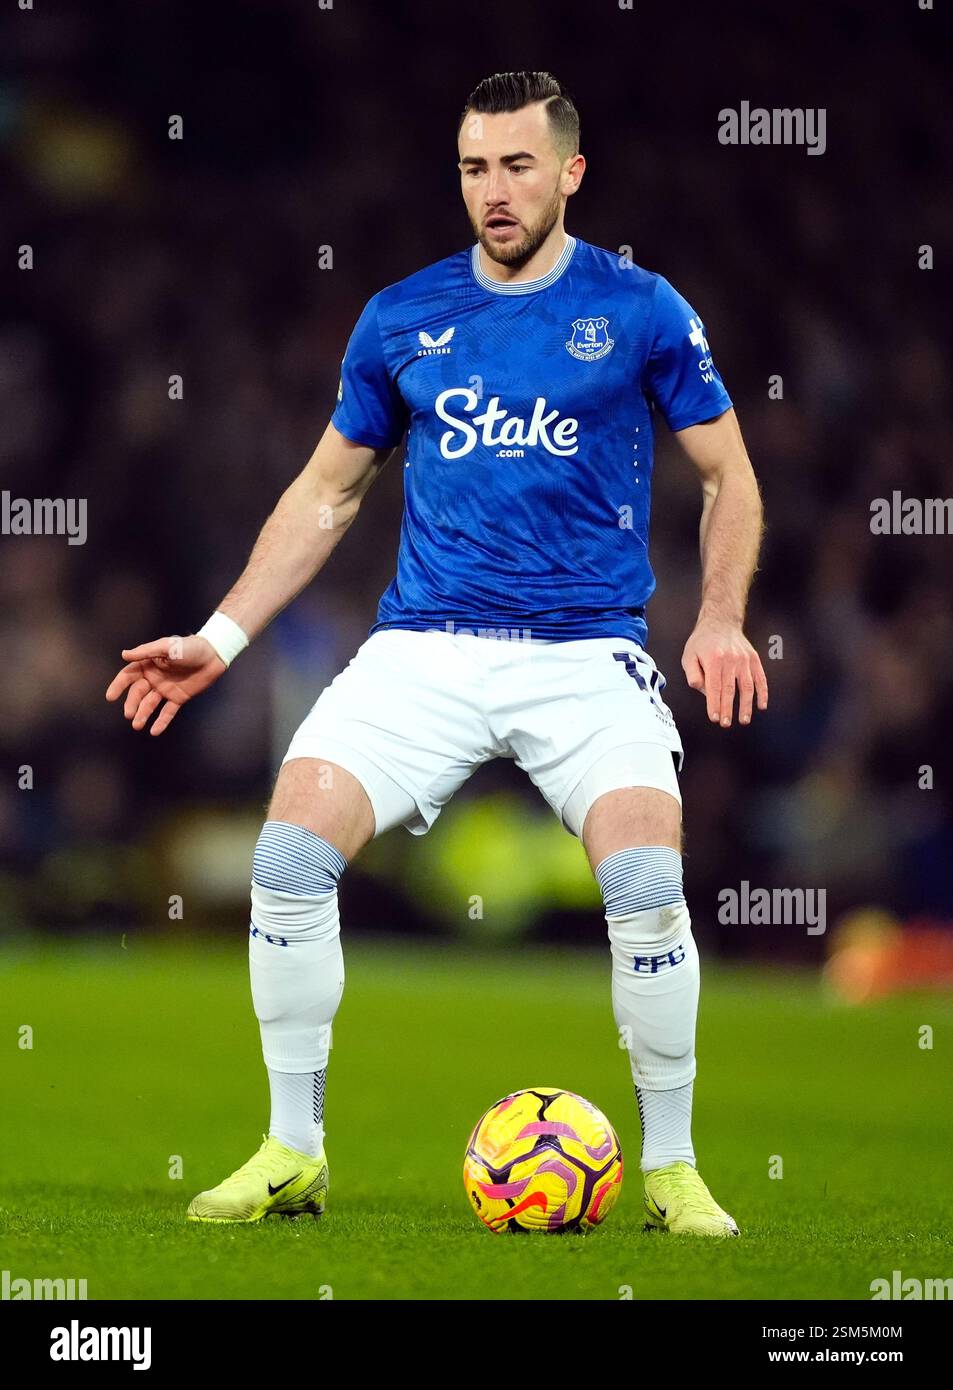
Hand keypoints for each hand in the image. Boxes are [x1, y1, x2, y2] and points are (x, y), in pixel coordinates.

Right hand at [105, 635, 225, 734]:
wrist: (213, 656)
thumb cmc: (189, 647)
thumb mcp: (166, 646)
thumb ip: (145, 652)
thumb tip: (124, 654)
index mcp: (148, 664)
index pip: (128, 676)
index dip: (118, 686)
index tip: (110, 697)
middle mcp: (154, 678)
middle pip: (137, 693)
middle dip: (132, 704)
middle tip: (129, 715)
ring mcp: (165, 689)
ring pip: (150, 704)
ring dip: (142, 715)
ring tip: (137, 725)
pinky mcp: (178, 698)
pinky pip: (167, 712)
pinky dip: (161, 722)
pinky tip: (154, 731)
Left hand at [681, 618, 767, 727]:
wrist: (721, 622)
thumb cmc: (702, 642)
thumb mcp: (689, 655)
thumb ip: (693, 674)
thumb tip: (703, 690)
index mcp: (713, 659)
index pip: (714, 687)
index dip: (714, 704)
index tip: (715, 718)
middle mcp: (730, 659)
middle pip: (730, 689)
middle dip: (728, 709)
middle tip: (726, 724)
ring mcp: (744, 659)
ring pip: (747, 686)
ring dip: (746, 705)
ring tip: (744, 720)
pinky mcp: (754, 659)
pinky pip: (760, 678)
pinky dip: (763, 693)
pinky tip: (761, 706)